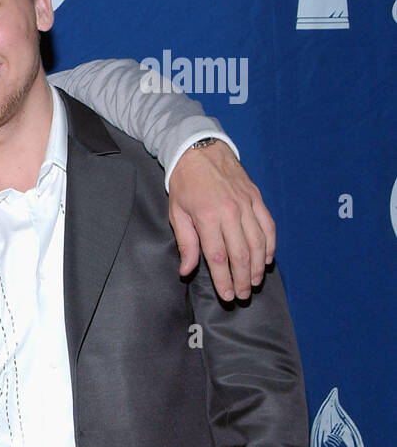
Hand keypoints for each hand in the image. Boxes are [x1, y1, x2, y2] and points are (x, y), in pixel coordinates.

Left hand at [168, 141, 275, 300]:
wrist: (200, 151)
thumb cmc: (185, 184)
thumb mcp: (176, 213)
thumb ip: (186, 243)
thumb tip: (187, 271)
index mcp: (207, 217)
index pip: (219, 257)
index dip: (224, 279)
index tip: (228, 295)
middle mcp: (231, 212)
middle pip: (241, 254)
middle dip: (243, 279)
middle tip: (243, 295)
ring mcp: (247, 204)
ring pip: (258, 242)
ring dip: (258, 266)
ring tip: (254, 282)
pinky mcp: (257, 198)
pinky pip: (268, 226)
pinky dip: (270, 245)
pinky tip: (267, 259)